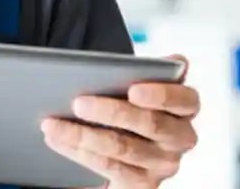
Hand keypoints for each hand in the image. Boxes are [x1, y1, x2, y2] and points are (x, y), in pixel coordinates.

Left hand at [40, 55, 199, 187]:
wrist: (123, 132)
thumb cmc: (127, 97)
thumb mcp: (136, 81)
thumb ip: (142, 69)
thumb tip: (136, 63)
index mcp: (185, 107)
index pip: (185, 99)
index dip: (161, 94)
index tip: (133, 89)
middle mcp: (180, 137)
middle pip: (150, 124)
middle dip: (111, 112)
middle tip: (77, 103)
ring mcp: (163, 164)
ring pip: (123, 148)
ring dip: (83, 136)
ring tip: (53, 124)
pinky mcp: (142, 184)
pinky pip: (109, 169)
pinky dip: (79, 153)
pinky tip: (57, 141)